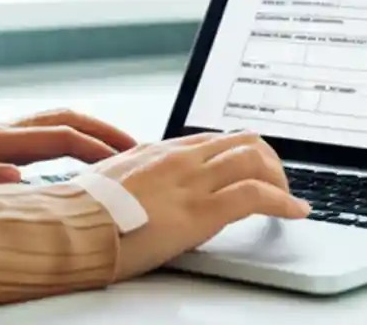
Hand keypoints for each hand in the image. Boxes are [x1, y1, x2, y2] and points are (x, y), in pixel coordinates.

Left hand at [0, 109, 138, 183]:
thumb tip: (19, 177)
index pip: (59, 136)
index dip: (98, 146)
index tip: (130, 159)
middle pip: (65, 119)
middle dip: (104, 131)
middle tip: (139, 149)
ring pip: (53, 122)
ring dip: (88, 132)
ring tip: (116, 151)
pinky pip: (37, 134)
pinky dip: (65, 139)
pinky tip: (69, 159)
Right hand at [89, 131, 309, 279]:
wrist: (71, 228)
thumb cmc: (83, 214)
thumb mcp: (111, 185)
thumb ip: (137, 181)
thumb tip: (144, 192)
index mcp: (158, 151)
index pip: (214, 140)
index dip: (242, 153)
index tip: (254, 168)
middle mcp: (179, 158)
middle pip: (242, 141)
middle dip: (270, 160)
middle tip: (279, 183)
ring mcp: (191, 181)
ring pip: (255, 159)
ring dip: (280, 179)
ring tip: (289, 200)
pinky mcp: (201, 210)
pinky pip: (257, 195)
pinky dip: (284, 201)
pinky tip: (295, 212)